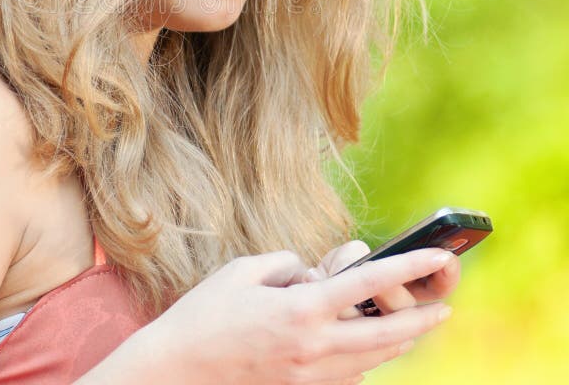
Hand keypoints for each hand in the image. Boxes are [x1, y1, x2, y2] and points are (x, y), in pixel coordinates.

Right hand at [108, 247, 455, 384]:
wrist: (180, 369)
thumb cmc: (207, 313)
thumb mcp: (245, 271)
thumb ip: (288, 265)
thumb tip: (313, 275)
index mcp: (301, 310)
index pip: (368, 284)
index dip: (408, 265)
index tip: (438, 254)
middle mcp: (314, 347)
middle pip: (386, 335)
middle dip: (422, 320)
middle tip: (446, 306)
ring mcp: (310, 375)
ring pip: (373, 360)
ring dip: (399, 342)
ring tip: (415, 326)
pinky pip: (349, 375)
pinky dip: (367, 359)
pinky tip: (369, 347)